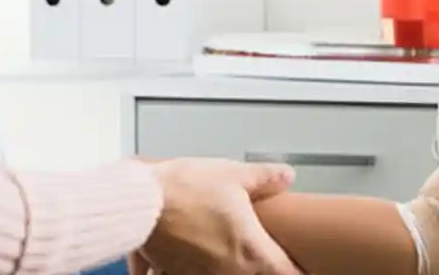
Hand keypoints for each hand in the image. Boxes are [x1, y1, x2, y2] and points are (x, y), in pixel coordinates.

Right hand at [132, 158, 301, 274]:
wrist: (140, 202)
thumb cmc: (183, 189)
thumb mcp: (232, 174)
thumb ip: (264, 177)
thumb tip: (285, 175)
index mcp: (251, 251)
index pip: (287, 274)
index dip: (295, 270)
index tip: (298, 266)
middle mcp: (229, 272)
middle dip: (259, 268)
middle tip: (258, 254)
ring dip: (224, 268)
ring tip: (220, 249)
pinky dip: (187, 269)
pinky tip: (186, 258)